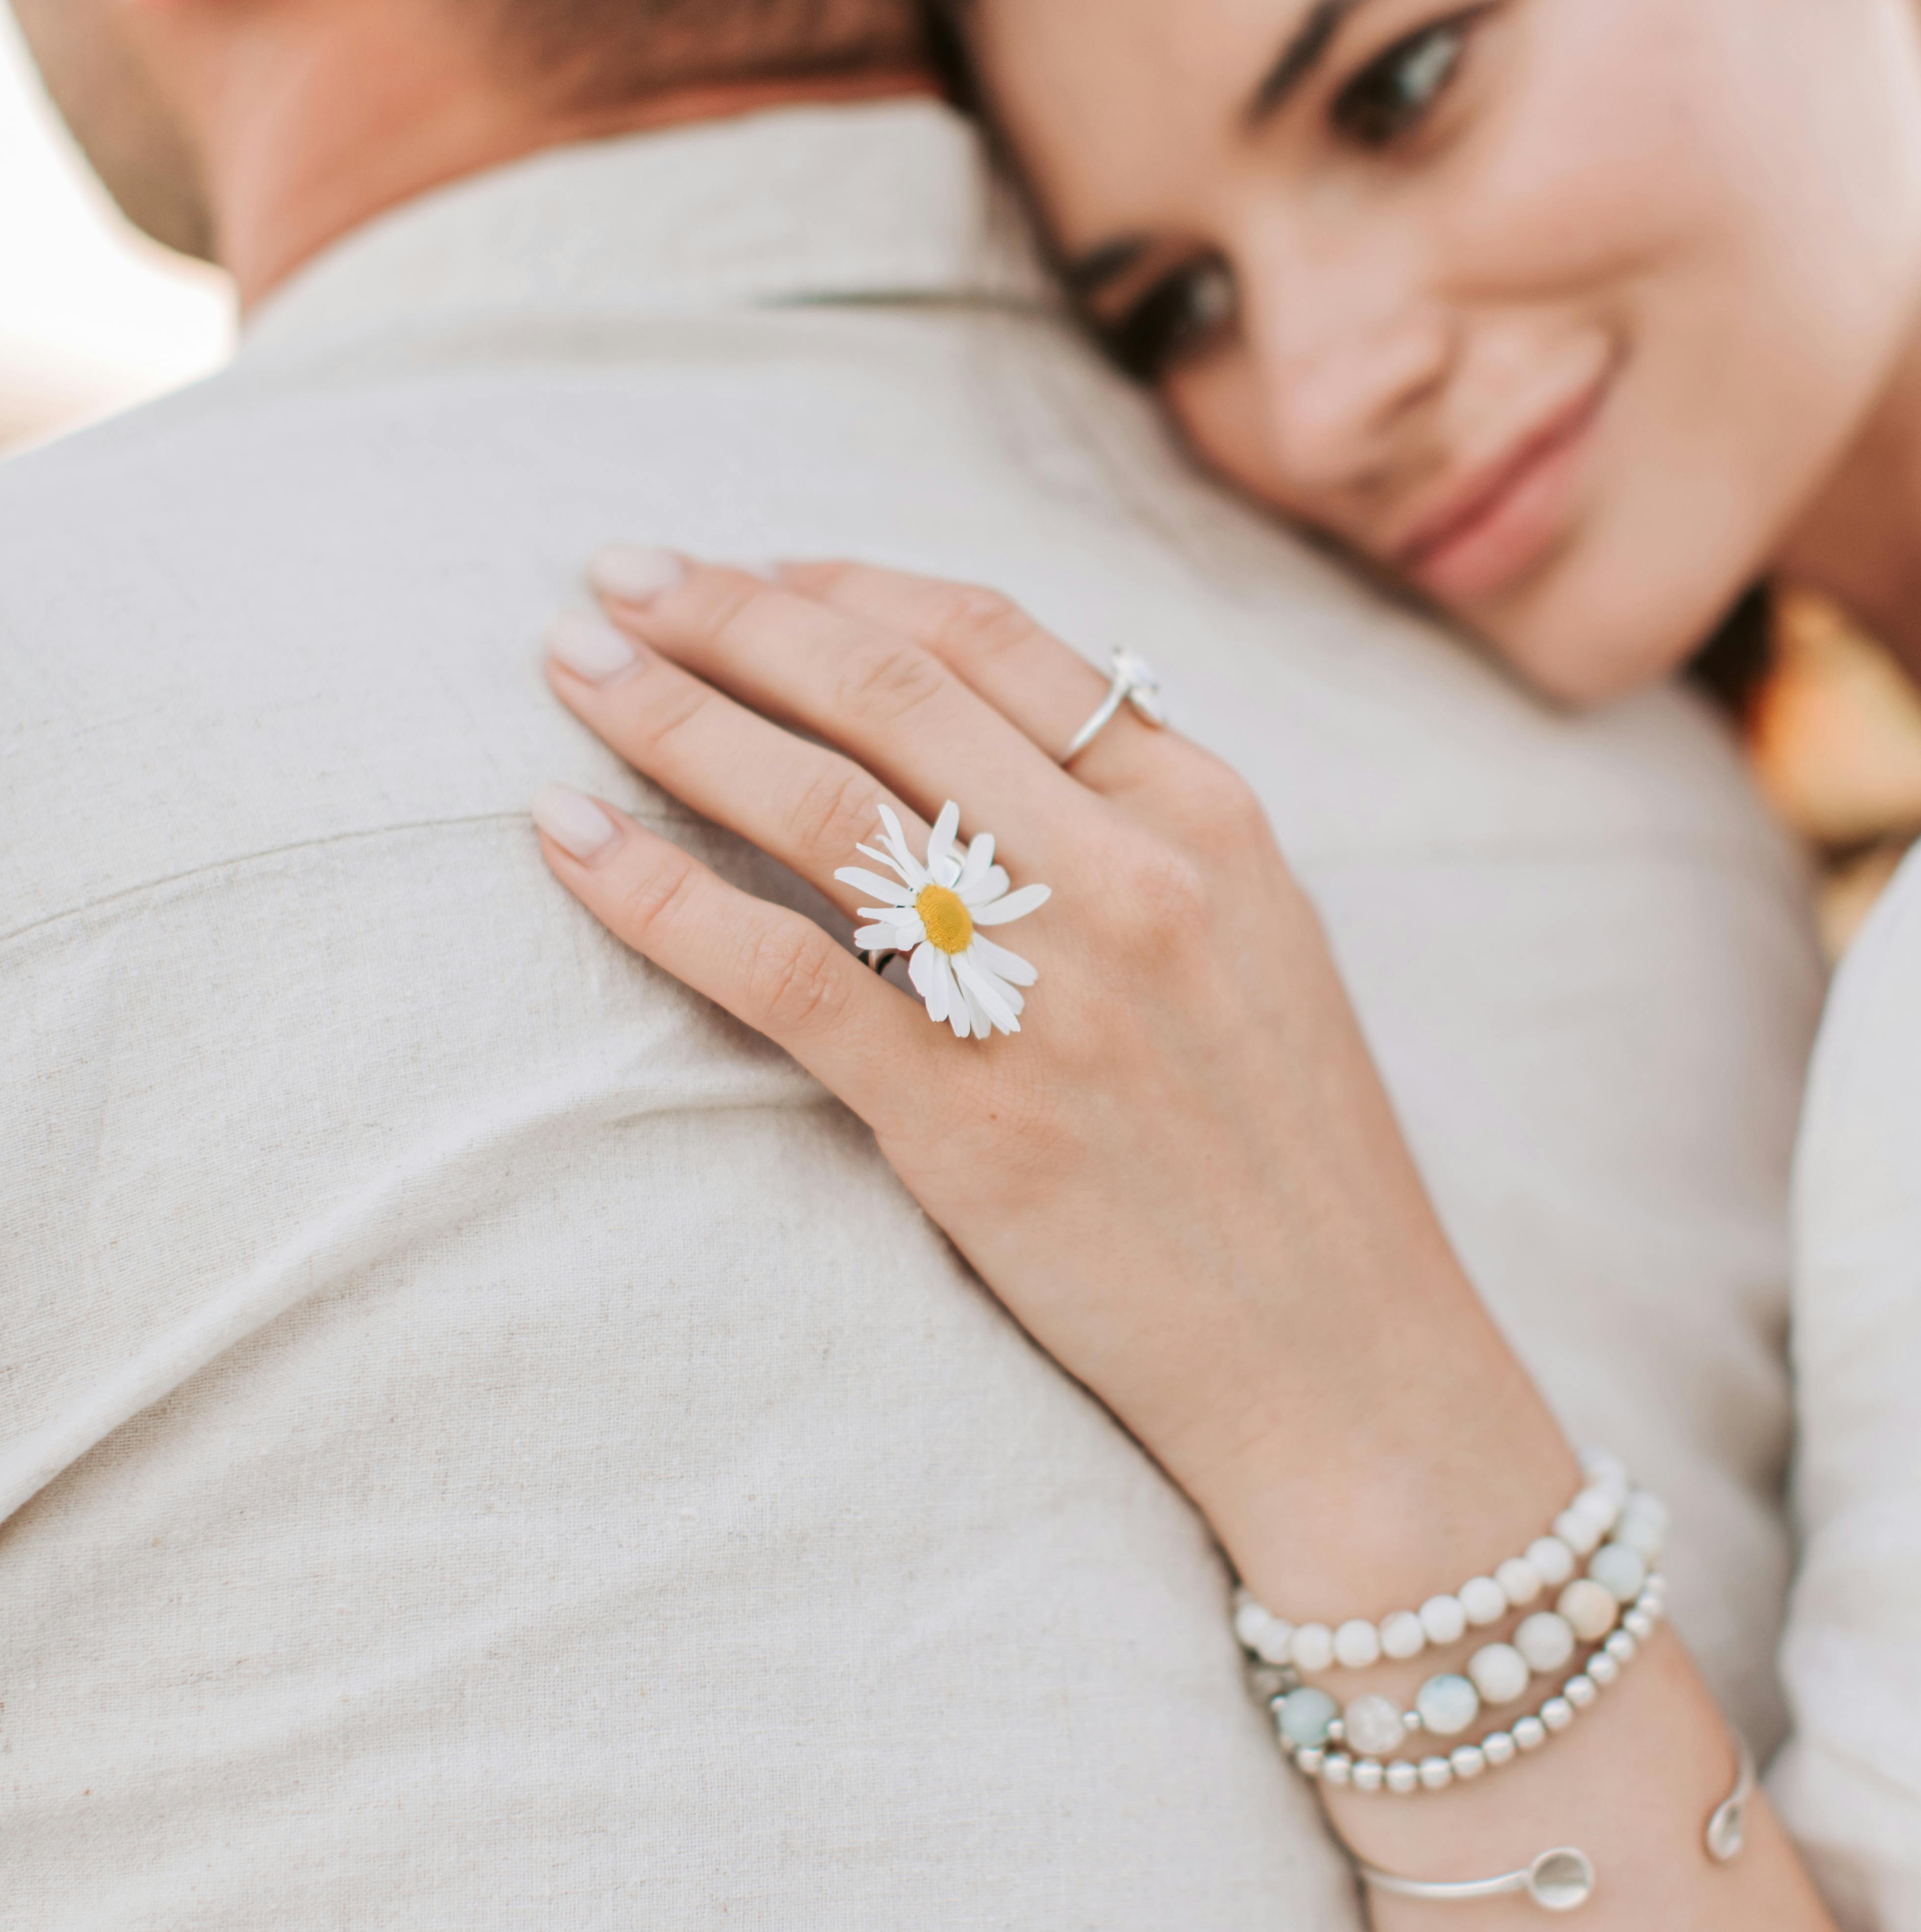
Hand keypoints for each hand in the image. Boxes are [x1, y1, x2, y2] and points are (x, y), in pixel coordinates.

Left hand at [535, 555, 1567, 1592]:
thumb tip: (982, 730)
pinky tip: (566, 837)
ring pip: (818, 800)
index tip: (745, 570)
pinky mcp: (965, 1118)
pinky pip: (776, 970)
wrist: (1343, 1361)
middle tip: (614, 578)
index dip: (844, 584)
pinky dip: (654, 892)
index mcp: (1204, 815)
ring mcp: (1044, 994)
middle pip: (883, 688)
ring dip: (670, 713)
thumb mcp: (1258, 938)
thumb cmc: (1291, 1155)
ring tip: (572, 663)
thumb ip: (1138, 825)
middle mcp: (1127, 877)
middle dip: (727, 612)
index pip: (990, 638)